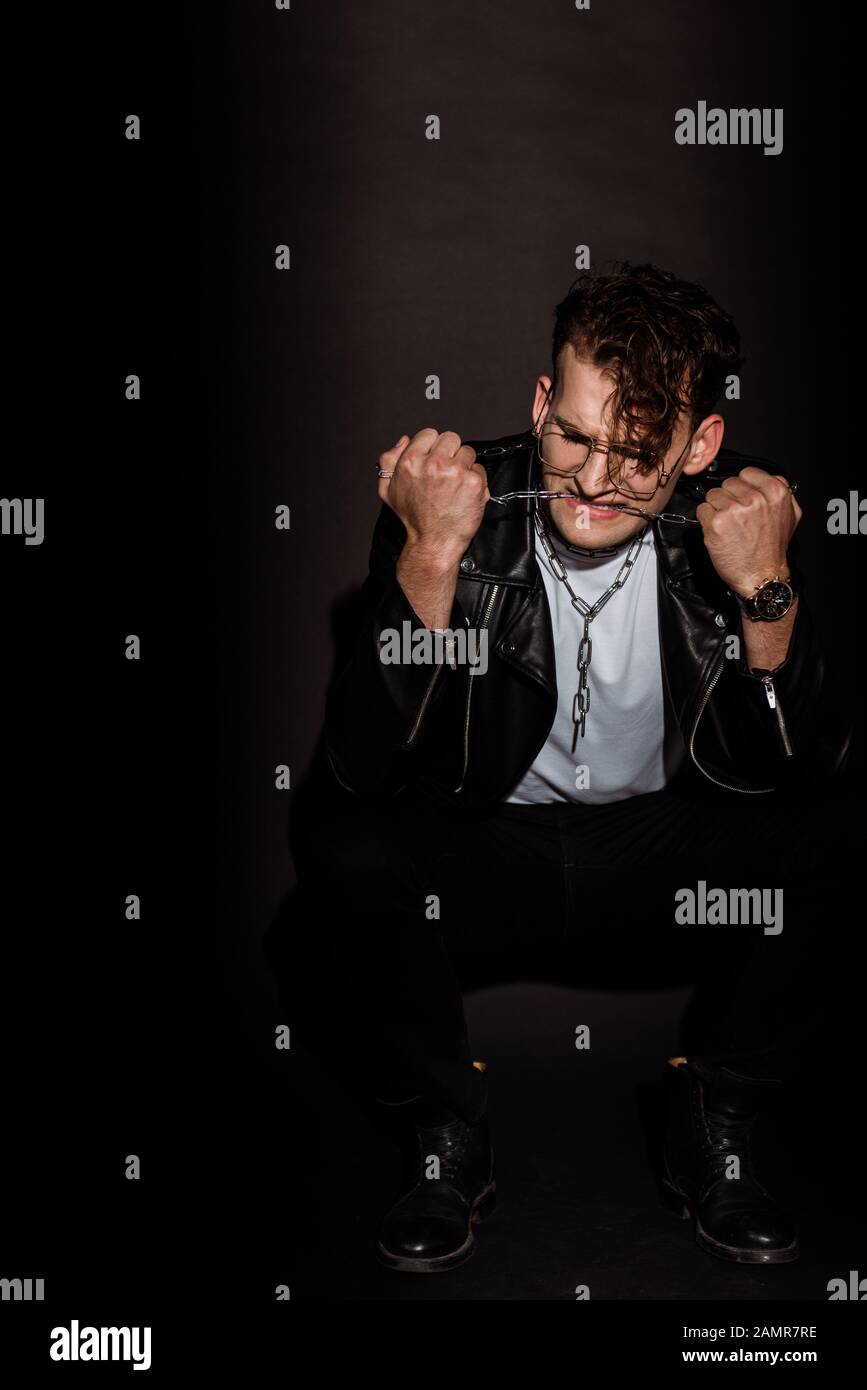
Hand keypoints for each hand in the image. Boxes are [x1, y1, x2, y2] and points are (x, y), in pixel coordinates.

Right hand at [378, 428, 489, 560]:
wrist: (433, 541)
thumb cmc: (414, 518)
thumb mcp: (387, 489)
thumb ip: (389, 460)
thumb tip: (404, 440)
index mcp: (411, 461)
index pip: (429, 434)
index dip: (432, 447)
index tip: (433, 460)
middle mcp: (433, 464)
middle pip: (450, 438)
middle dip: (449, 453)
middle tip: (446, 472)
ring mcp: (456, 472)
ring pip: (467, 452)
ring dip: (464, 465)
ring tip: (455, 484)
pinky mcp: (473, 482)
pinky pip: (479, 469)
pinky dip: (475, 480)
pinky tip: (464, 493)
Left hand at [696, 466, 801, 596]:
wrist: (762, 577)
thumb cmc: (771, 550)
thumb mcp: (790, 516)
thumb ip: (781, 492)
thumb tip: (770, 479)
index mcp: (775, 492)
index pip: (747, 473)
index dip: (743, 487)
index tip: (744, 499)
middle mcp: (755, 499)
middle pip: (728, 483)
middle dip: (729, 498)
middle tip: (738, 518)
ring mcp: (734, 510)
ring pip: (713, 495)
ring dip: (717, 509)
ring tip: (729, 526)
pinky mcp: (716, 523)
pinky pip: (702, 510)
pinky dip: (706, 520)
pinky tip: (720, 532)